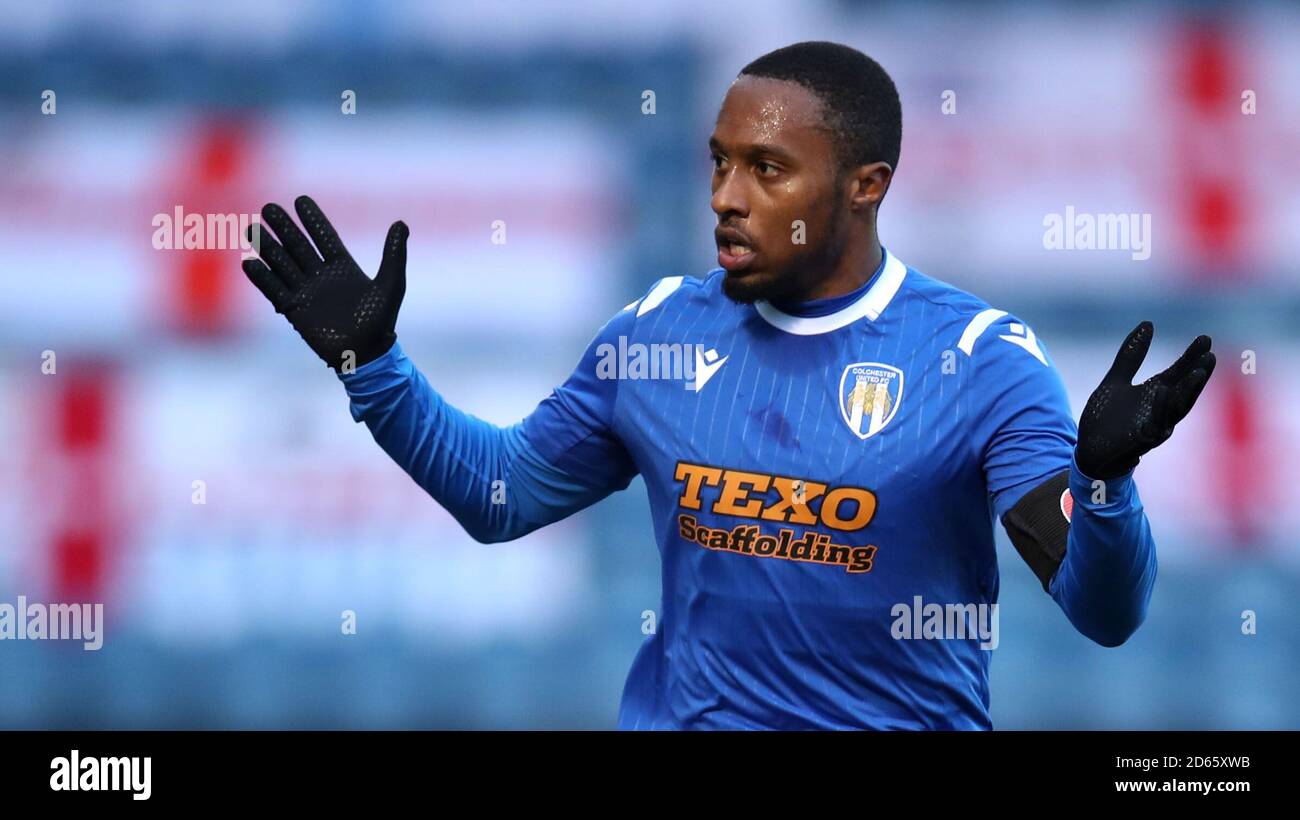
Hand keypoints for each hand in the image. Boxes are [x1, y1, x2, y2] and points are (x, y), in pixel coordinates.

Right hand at [241, 195, 407, 371]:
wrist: (365, 354)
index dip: (313, 219)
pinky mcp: (295, 310)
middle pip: (298, 246)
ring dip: (268, 247)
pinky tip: (249, 263)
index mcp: (342, 266)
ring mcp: (306, 291)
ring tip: (253, 229)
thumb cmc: (380, 321)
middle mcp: (321, 275)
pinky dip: (262, 278)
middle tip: (269, 207)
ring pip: (283, 264)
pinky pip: (275, 290)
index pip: (324, 237)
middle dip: (284, 227)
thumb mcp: (391, 285)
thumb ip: (393, 255)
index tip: (301, 200)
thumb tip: (401, 223)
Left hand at [1074, 321, 1215, 479]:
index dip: (1192, 356)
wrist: (1089, 450)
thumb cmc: (1105, 418)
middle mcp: (1160, 410)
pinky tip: (1162, 389)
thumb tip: (1148, 324)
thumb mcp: (1116, 380)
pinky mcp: (1141, 440)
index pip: (1179, 372)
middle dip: (1198, 374)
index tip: (1206, 339)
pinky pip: (1154, 423)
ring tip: (1198, 372)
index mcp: (1156, 393)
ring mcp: (1154, 426)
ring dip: (1188, 391)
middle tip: (1210, 355)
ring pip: (1176, 408)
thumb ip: (1131, 356)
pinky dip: (1160, 408)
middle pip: (1185, 390)